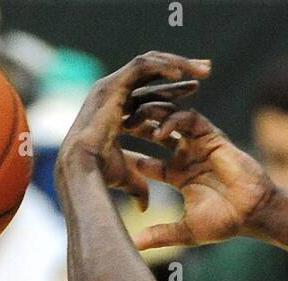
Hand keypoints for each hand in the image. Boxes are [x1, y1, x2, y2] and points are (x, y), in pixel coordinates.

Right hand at [56, 52, 211, 207]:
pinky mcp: (113, 84)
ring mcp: (110, 87)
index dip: (170, 95)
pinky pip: (142, 67)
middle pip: (151, 78)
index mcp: (114, 112)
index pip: (147, 98)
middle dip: (179, 73)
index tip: (194, 94)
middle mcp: (111, 95)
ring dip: (177, 65)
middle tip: (205, 72)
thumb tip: (145, 208)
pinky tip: (183, 73)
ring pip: (150, 67)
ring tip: (203, 69)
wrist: (82, 167)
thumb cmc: (99, 175)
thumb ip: (138, 186)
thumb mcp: (126, 177)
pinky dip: (163, 67)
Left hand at [125, 96, 276, 249]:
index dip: (127, 158)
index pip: (145, 162)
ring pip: (168, 120)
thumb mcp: (185, 231)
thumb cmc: (223, 223)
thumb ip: (159, 235)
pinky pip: (188, 119)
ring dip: (149, 117)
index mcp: (176, 176)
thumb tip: (133, 247)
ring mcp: (197, 145)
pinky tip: (157, 131)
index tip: (107, 157)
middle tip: (112, 127)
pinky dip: (172, 120)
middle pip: (153, 135)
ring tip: (129, 120)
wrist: (252, 213)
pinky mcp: (211, 136)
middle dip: (134, 129)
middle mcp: (184, 157)